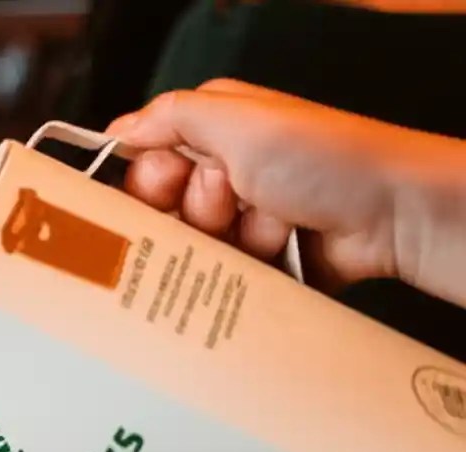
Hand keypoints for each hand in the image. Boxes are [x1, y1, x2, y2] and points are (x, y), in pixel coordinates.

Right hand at [107, 78, 465, 307]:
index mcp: (212, 129)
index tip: (169, 184)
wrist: (392, 214)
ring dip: (226, 240)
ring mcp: (241, 220)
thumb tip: (116, 133)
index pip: (144, 162)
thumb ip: (167, 118)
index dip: (147, 181)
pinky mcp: (259, 261)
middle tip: (228, 202)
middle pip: (162, 212)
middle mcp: (223, 172)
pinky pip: (221, 276)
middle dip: (191, 212)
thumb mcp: (236, 117)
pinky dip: (244, 267)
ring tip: (269, 227)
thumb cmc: (319, 155)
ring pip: (190, 249)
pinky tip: (277, 252)